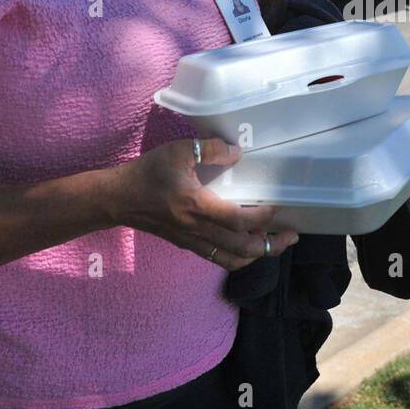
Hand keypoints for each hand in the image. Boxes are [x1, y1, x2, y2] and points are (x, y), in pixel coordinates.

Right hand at [107, 137, 297, 270]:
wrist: (118, 198)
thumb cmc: (148, 172)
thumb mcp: (179, 151)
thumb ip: (211, 149)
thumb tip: (238, 153)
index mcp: (196, 205)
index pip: (237, 220)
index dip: (262, 218)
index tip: (277, 207)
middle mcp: (196, 229)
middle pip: (241, 248)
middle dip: (270, 246)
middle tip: (291, 237)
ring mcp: (191, 240)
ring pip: (231, 259)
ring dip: (256, 256)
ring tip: (274, 245)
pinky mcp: (187, 244)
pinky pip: (217, 258)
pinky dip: (238, 257)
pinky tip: (248, 247)